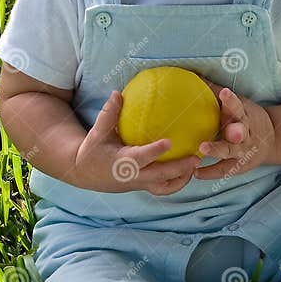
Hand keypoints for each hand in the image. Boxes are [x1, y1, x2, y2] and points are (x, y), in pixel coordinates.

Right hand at [72, 91, 199, 194]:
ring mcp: (138, 183)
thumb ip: (109, 113)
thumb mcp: (97, 132)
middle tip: (196, 158)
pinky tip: (188, 170)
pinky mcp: (142, 186)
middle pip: (159, 176)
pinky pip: (162, 188)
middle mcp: (132, 175)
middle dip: (179, 169)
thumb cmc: (93, 150)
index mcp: (121, 162)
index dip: (154, 151)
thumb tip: (118, 92)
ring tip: (197, 166)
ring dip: (182, 179)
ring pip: (163, 187)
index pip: (140, 158)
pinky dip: (176, 182)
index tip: (169, 142)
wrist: (83, 173)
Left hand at [193, 80, 275, 180]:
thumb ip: (217, 94)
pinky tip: (196, 173)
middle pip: (240, 133)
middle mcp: (246, 135)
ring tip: (202, 148)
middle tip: (227, 129)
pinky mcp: (240, 166)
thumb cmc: (245, 118)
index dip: (232, 101)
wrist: (271, 139)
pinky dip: (211, 172)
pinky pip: (224, 170)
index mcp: (246, 116)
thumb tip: (194, 75)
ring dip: (218, 151)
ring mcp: (244, 152)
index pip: (240, 107)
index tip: (224, 92)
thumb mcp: (237, 105)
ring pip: (232, 152)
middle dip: (234, 131)